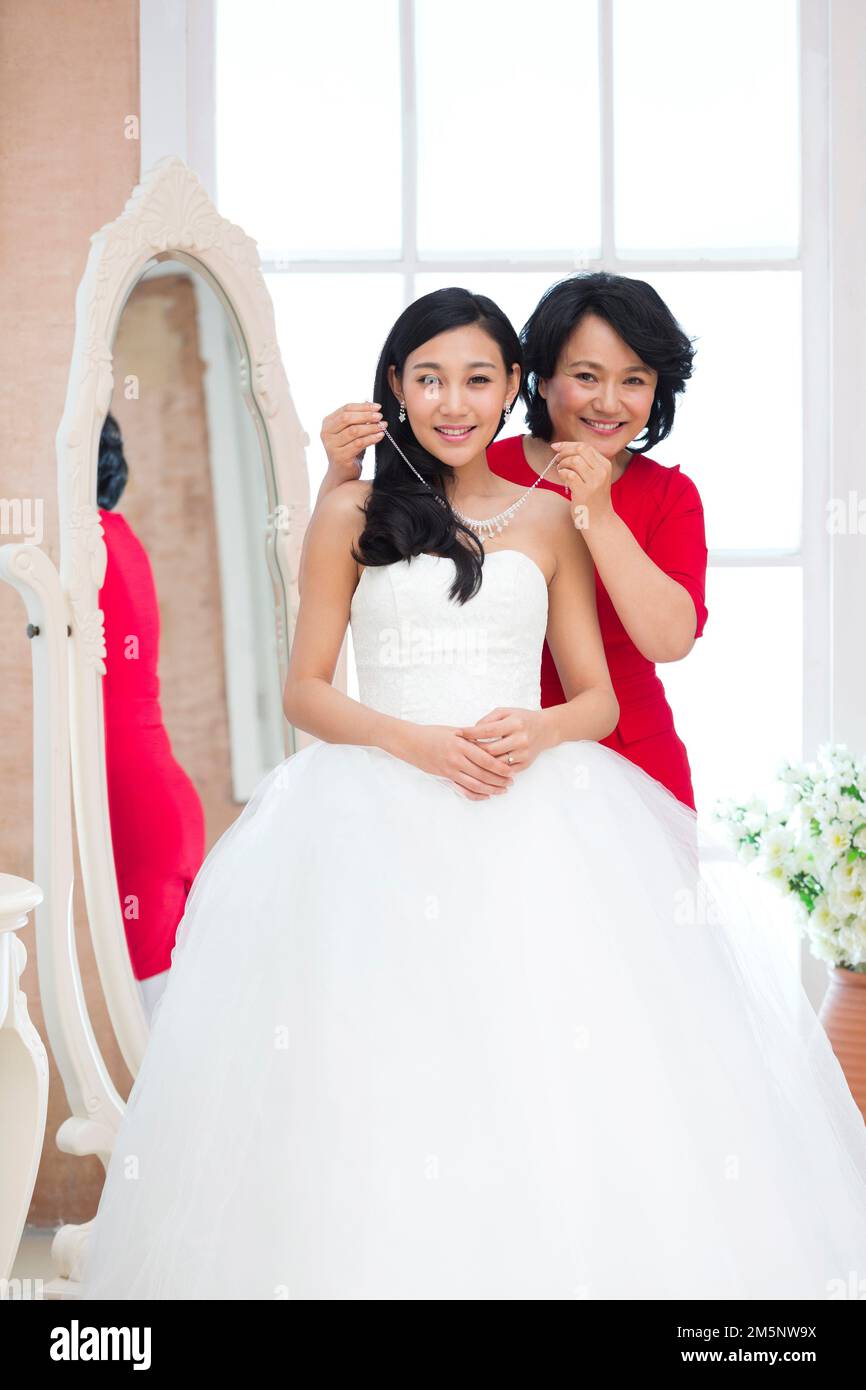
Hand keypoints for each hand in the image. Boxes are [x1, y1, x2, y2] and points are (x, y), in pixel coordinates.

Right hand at [320, 401, 384, 482]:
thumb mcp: (352, 432)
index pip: (345, 409)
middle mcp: (326, 433)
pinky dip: (371, 438)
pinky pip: (358, 444)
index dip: (362, 406)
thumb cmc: (349, 451)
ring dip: (370, 427)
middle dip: (366, 415)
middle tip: (380, 416)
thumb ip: (357, 418)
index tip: (377, 406)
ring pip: (354, 431)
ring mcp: (331, 445)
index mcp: (328, 423)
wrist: (343, 474)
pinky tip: (380, 436)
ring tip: (383, 426)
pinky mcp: (340, 456)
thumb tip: (369, 402)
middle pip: (347, 418)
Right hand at [401, 724, 515, 800]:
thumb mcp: (454, 730)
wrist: (410, 742)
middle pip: (482, 774)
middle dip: (499, 780)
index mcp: (460, 745)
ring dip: (491, 789)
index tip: (511, 771)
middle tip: (511, 782)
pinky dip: (476, 795)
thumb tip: (490, 740)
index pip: (485, 759)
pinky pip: (463, 789)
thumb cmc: (432, 733)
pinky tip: (486, 795)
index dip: (499, 767)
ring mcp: (450, 770)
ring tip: (502, 790)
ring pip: (474, 784)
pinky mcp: (445, 777)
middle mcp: (456, 759)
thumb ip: (472, 736)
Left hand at [456, 707, 551, 771]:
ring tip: (469, 758)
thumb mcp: (505, 712)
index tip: (458, 733)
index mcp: (515, 723)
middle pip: (490, 750)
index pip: (487, 731)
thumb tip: (471, 731)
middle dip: (473, 750)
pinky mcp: (525, 764)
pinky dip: (492, 769)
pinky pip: (504, 770)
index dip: (470, 733)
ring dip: (481, 762)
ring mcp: (524, 754)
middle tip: (461, 749)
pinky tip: (482, 766)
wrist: (546, 729)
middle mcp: (521, 739)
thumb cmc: (521, 719)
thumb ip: (488, 720)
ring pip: (496, 763)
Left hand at [550, 441, 613, 528]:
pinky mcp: (585, 492)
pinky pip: (569, 475)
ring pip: (574, 461)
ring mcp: (594, 481)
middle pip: (580, 450)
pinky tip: (563, 480)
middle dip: (564, 452)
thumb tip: (562, 448)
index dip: (568, 444)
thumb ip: (585, 463)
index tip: (555, 446)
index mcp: (605, 465)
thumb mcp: (595, 477)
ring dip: (562, 464)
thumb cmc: (593, 498)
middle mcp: (602, 471)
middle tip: (557, 460)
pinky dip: (562, 475)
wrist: (600, 520)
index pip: (586, 446)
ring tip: (561, 472)